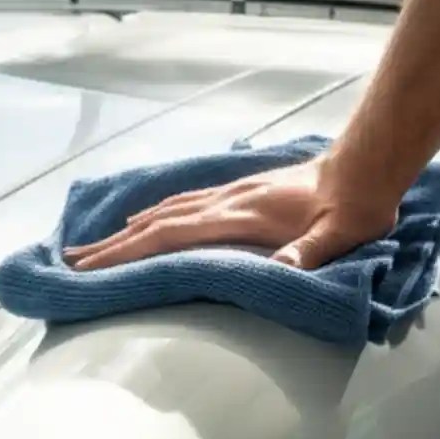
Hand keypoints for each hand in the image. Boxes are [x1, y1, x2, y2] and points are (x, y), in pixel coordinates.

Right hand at [63, 154, 397, 271]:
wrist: (366, 166)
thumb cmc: (354, 207)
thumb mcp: (339, 235)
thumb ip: (309, 254)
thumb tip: (280, 272)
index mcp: (240, 215)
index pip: (170, 234)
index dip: (129, 252)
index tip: (94, 267)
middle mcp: (225, 200)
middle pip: (154, 222)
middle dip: (112, 244)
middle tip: (73, 260)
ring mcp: (229, 193)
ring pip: (165, 211)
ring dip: (127, 228)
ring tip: (97, 243)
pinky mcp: (238, 192)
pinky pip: (182, 204)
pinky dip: (154, 214)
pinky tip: (145, 217)